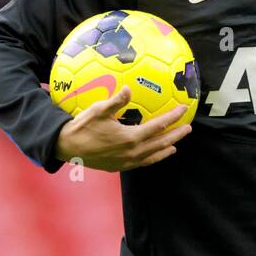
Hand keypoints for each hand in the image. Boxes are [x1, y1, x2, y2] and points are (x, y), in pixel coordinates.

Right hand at [54, 85, 191, 170]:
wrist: (67, 147)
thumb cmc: (82, 127)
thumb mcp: (98, 110)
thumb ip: (116, 101)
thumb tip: (128, 89)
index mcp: (130, 137)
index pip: (158, 126)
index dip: (172, 117)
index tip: (183, 109)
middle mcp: (132, 152)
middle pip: (161, 143)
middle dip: (176, 135)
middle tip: (188, 127)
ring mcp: (127, 162)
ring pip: (153, 156)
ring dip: (166, 149)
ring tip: (176, 145)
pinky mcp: (120, 167)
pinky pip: (143, 163)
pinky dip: (153, 158)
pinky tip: (154, 155)